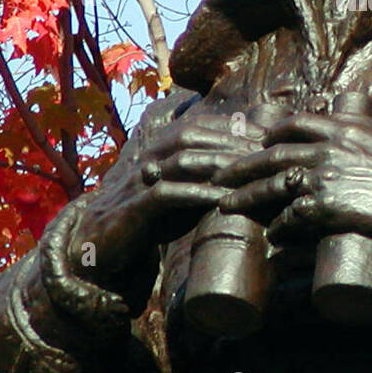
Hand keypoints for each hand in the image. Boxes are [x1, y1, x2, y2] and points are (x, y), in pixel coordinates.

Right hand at [69, 109, 272, 292]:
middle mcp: (148, 157)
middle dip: (232, 140)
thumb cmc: (152, 219)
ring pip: (182, 159)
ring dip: (220, 163)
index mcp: (158, 148)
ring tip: (252, 171)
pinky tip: (223, 199)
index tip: (269, 134)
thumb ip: (210, 177)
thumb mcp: (185, 192)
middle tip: (267, 151)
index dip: (235, 125)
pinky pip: (167, 194)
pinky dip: (197, 194)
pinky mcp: (133, 209)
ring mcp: (138, 181)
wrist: (102, 248)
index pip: (200, 124)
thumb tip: (254, 167)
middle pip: (193, 135)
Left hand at [214, 113, 371, 247]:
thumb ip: (364, 140)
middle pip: (272, 155)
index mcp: (343, 129)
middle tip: (221, 176)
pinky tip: (270, 234)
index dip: (272, 132)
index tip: (259, 141)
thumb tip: (358, 146)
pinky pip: (291, 217)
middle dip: (242, 166)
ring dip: (246, 197)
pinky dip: (277, 226)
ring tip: (227, 206)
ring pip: (273, 185)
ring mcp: (325, 177)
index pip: (296, 123)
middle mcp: (328, 148)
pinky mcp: (327, 207)